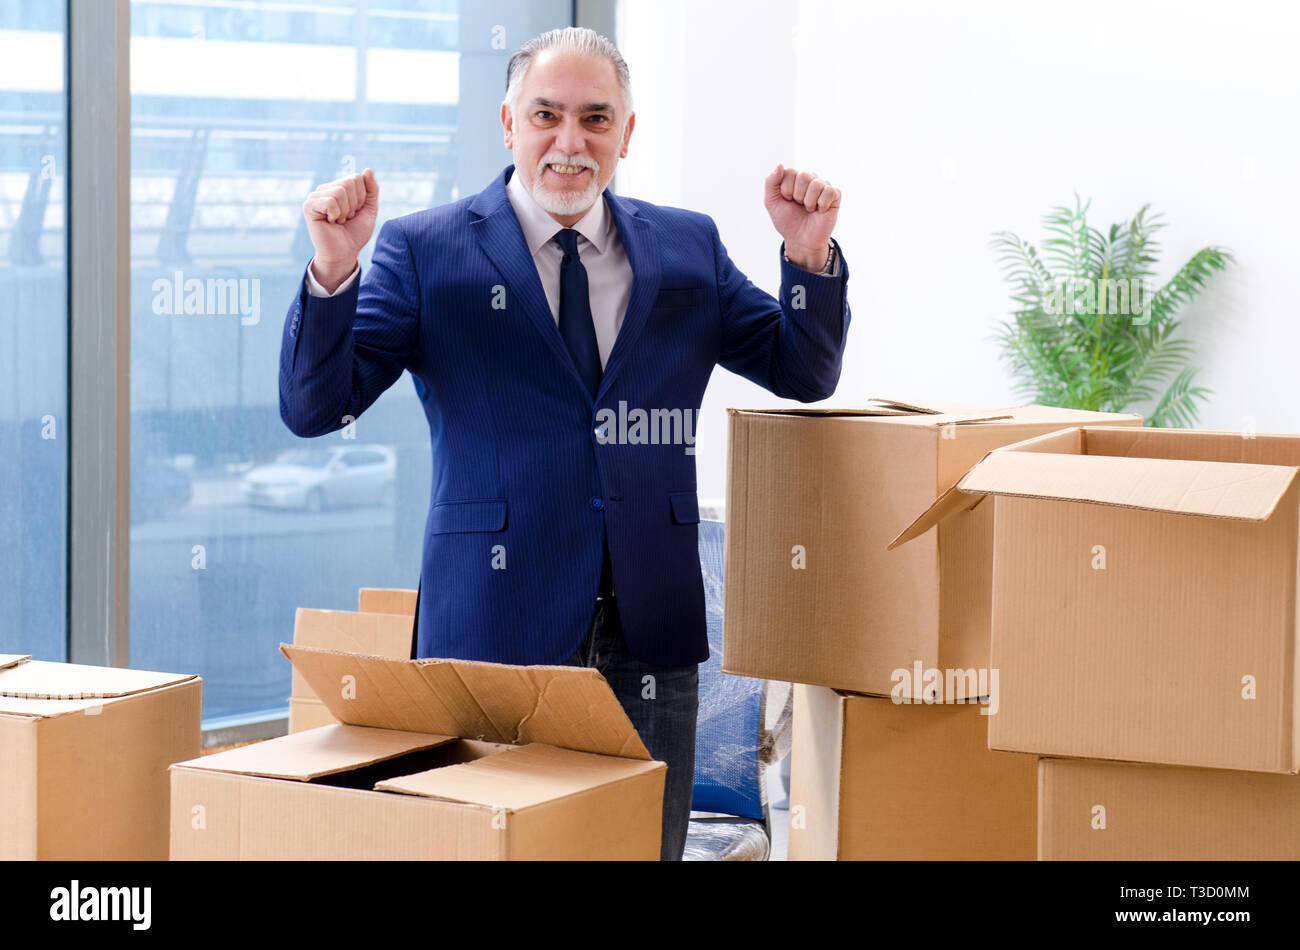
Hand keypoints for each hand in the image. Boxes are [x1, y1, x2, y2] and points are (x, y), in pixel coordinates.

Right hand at [303, 168, 378, 291]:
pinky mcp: (309, 205)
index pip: (356, 178)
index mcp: (339, 187)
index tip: (355, 212)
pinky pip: (330, 201)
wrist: (345, 253)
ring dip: (345, 211)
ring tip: (338, 220)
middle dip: (354, 204)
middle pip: (349, 182)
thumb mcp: (369, 209)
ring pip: (340, 191)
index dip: (362, 198)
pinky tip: (330, 222)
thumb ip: (371, 190)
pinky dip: (336, 214)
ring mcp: (316, 196)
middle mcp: (326, 189)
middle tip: (346, 218)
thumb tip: (368, 170)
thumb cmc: (355, 233)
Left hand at [764, 164, 840, 270]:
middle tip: (799, 205)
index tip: (787, 200)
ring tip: (809, 209)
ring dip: (809, 202)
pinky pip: (829, 192)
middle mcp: (810, 179)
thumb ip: (770, 182)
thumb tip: (780, 164)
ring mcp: (823, 186)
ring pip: (816, 184)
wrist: (800, 240)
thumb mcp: (771, 202)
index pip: (790, 172)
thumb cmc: (787, 221)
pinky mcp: (835, 196)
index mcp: (794, 178)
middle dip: (798, 195)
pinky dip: (822, 204)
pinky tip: (820, 210)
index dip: (786, 190)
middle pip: (804, 176)